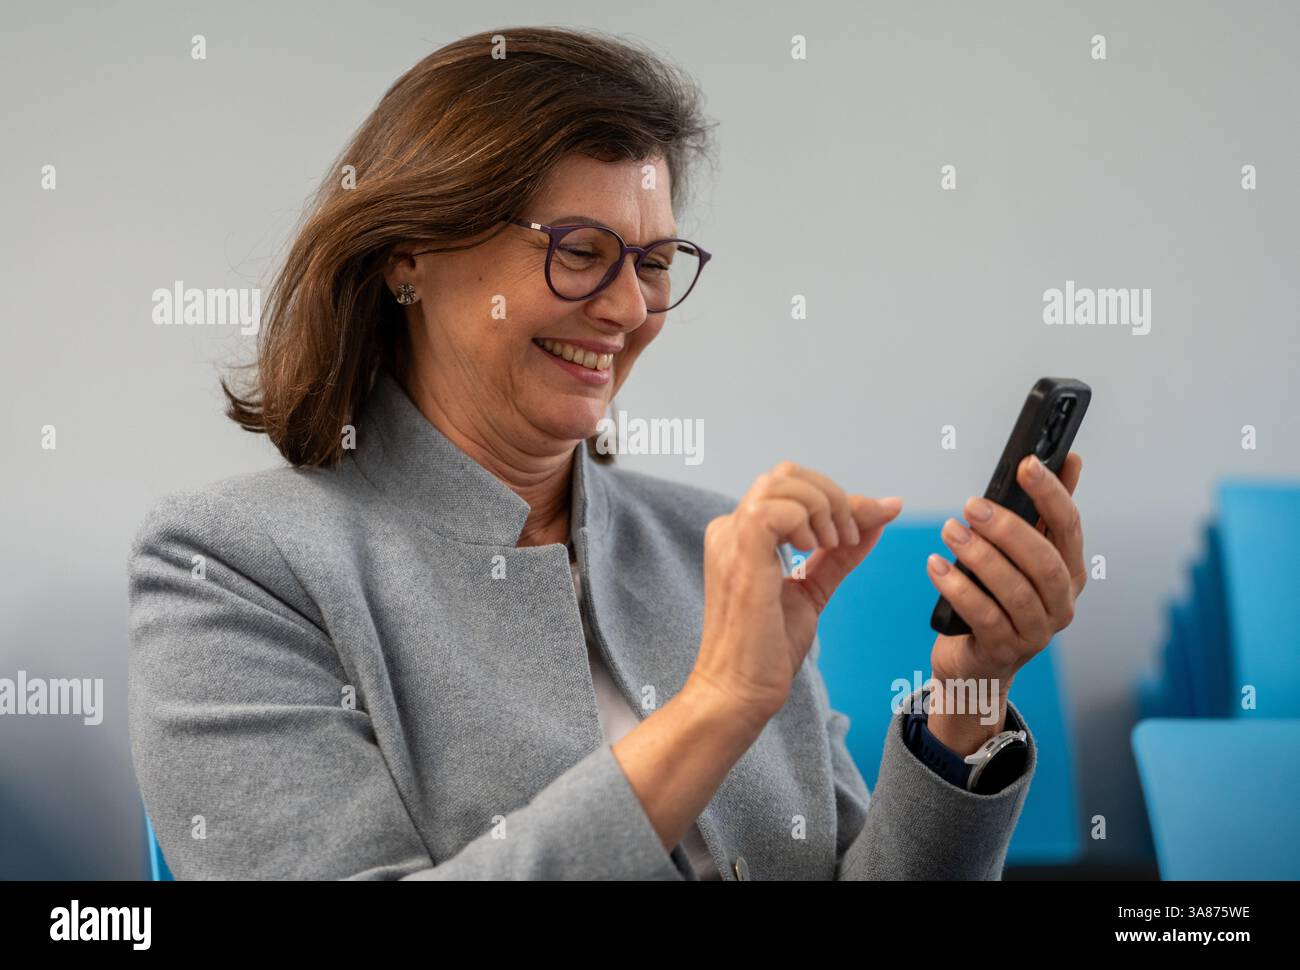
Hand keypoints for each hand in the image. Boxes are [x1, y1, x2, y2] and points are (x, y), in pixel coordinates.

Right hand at [689, 460, 903, 729]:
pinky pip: (777, 509)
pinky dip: (807, 521)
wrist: (739, 691)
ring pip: (784, 483)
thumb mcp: (814, 589)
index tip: (873, 519)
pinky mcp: (740, 554)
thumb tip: (879, 514)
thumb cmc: (766, 650)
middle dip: (833, 497)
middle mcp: (730, 529)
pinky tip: (815, 551)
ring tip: (834, 545)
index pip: (791, 487)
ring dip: (824, 507)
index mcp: (742, 536)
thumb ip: (841, 553)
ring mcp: (731, 539)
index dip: (837, 497)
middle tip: (848, 538)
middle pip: (787, 474)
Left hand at [923, 452, 1086, 751]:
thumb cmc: (997, 600)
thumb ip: (1042, 512)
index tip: (1026, 464)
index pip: (1069, 528)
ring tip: (950, 530)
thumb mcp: (1020, 556)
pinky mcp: (1003, 651)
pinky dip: (958, 588)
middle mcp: (1061, 604)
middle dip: (1008, 529)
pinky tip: (936, 566)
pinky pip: (983, 616)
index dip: (1051, 494)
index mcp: (1069, 573)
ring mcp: (1035, 632)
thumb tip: (1068, 459)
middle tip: (972, 505)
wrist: (975, 665)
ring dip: (979, 556)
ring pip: (1015, 590)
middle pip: (1044, 562)